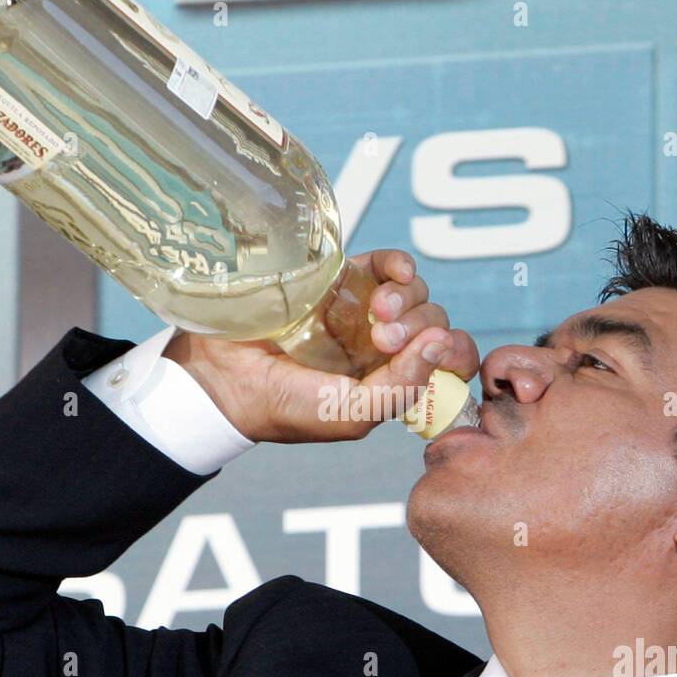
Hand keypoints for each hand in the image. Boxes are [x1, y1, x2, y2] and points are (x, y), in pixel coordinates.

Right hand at [161, 250, 479, 442]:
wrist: (224, 376)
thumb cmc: (285, 406)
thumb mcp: (351, 413)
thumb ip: (402, 387)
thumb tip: (443, 343)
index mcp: (395, 382)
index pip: (450, 364)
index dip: (452, 356)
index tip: (428, 358)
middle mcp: (386, 346)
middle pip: (435, 323)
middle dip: (420, 328)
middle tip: (383, 338)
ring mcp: (365, 309)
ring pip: (418, 293)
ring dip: (409, 299)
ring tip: (377, 312)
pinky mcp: (343, 277)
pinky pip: (391, 263)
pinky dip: (401, 266)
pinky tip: (394, 277)